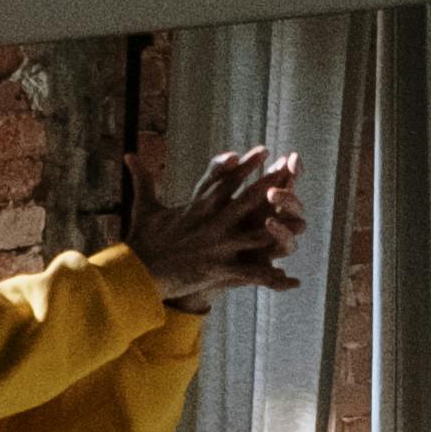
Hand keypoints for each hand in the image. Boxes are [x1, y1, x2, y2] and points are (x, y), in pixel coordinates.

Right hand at [122, 143, 303, 304]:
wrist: (137, 272)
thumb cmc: (141, 240)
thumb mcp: (143, 206)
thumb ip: (142, 178)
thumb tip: (128, 154)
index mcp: (198, 207)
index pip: (227, 180)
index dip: (247, 166)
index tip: (263, 151)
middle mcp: (212, 223)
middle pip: (249, 200)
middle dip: (271, 185)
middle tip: (291, 172)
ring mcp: (219, 247)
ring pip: (258, 235)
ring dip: (281, 229)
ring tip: (302, 223)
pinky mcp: (220, 270)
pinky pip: (253, 275)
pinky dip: (273, 279)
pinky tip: (292, 280)